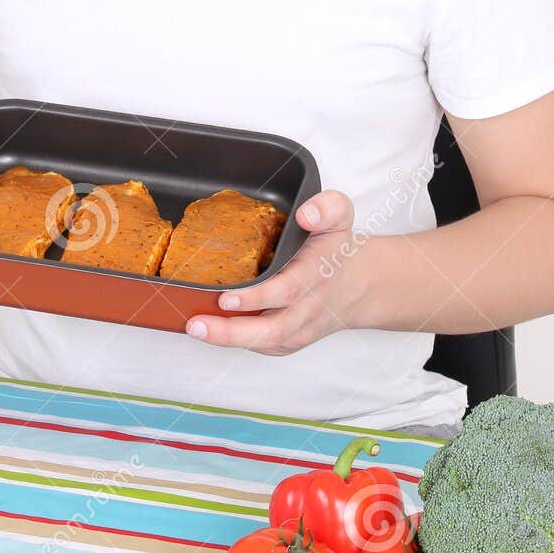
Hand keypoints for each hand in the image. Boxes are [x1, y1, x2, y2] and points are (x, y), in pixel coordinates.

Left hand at [184, 189, 365, 353]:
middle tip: (198, 324)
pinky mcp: (289, 341)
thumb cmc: (337, 251)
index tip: (226, 296)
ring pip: (264, 342)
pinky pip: (262, 346)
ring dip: (227, 339)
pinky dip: (235, 342)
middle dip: (232, 330)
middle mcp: (307, 308)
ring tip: (195, 328)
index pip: (287, 291)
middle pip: (271, 328)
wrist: (358, 287)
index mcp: (315, 275)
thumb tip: (306, 215)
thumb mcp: (340, 217)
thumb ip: (327, 207)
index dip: (257, 297)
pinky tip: (210, 331)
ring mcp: (299, 329)